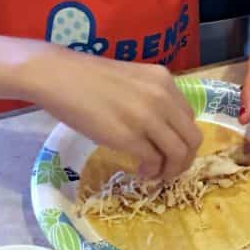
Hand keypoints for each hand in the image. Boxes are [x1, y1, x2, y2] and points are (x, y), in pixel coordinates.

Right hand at [23, 46, 201, 179]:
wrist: (57, 76)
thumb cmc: (86, 77)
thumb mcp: (131, 80)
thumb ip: (150, 97)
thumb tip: (160, 127)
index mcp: (164, 80)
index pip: (190, 117)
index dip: (184, 139)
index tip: (171, 149)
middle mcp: (162, 97)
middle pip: (192, 138)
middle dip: (185, 160)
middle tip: (169, 169)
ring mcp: (147, 117)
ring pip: (178, 153)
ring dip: (170, 170)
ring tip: (155, 174)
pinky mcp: (129, 136)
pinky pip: (154, 161)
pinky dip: (151, 171)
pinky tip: (140, 171)